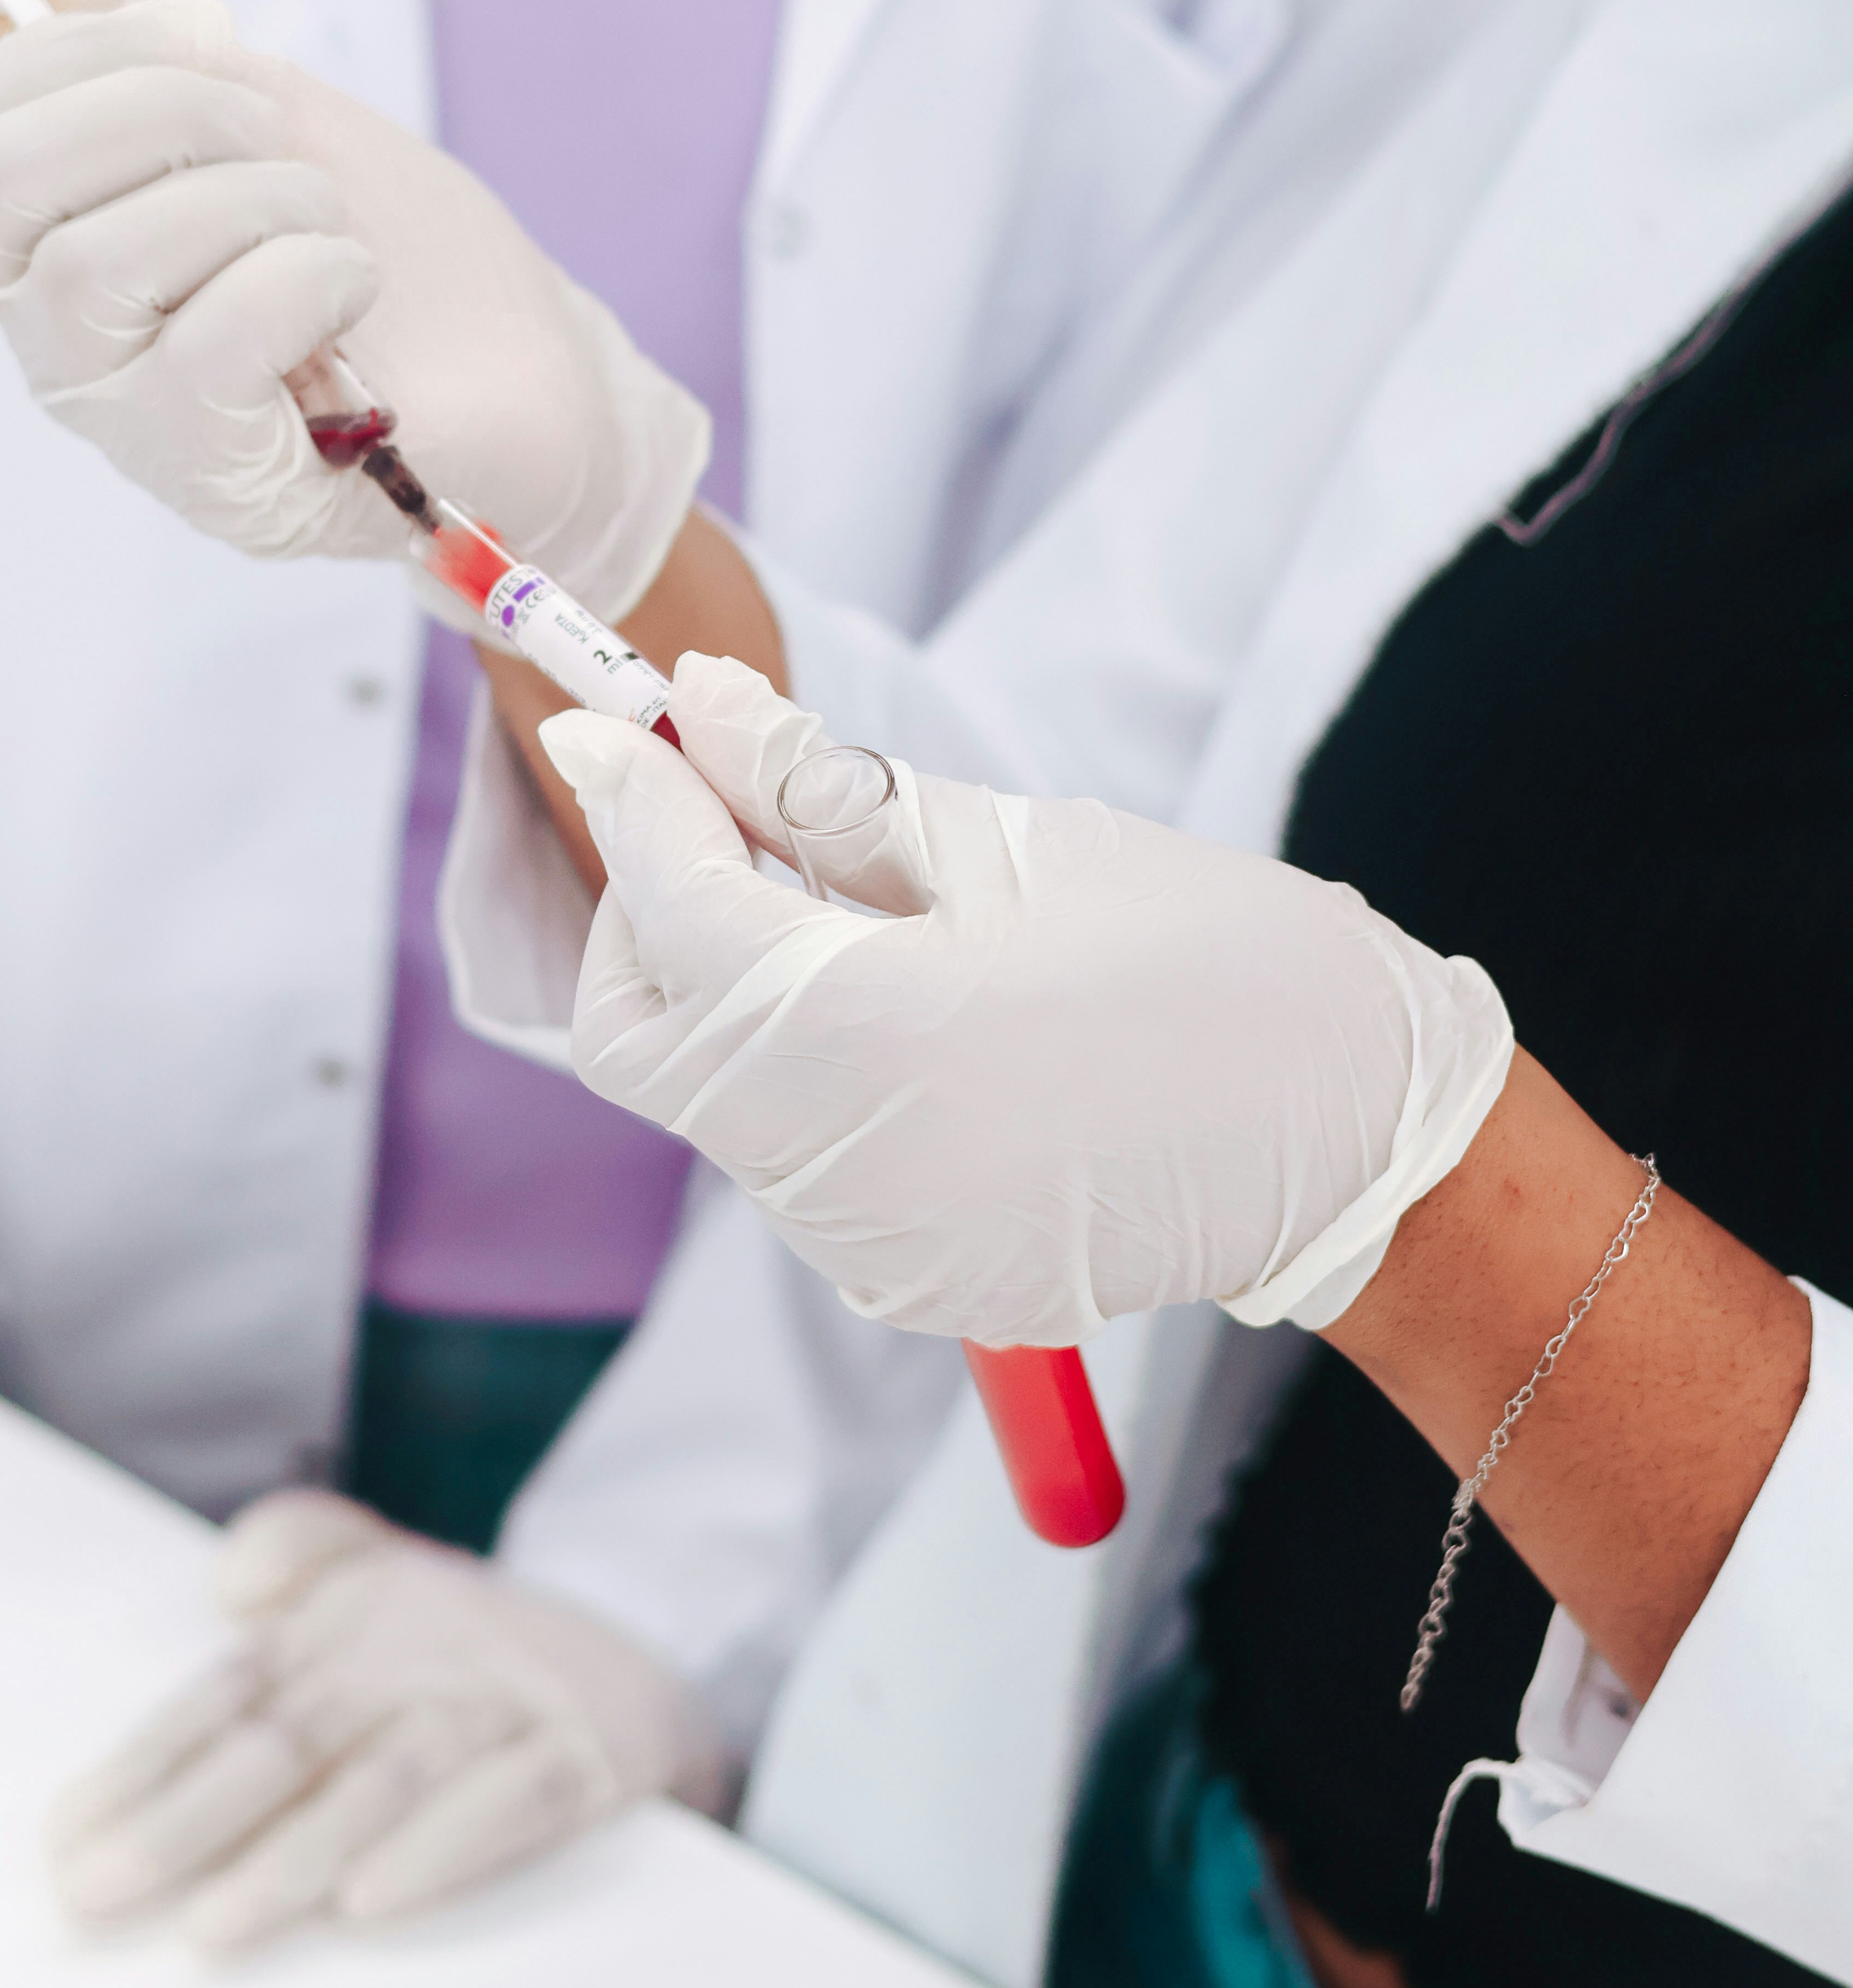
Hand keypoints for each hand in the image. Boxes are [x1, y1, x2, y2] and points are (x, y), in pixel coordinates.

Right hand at [0, 0, 710, 623]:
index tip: (201, 44)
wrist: (531, 362)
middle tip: (270, 136)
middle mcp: (57, 348)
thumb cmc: (383, 235)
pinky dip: (304, 275)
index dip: (68, 53)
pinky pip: (207, 344)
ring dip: (250, 196)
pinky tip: (353, 286)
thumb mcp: (244, 94)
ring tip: (327, 219)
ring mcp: (129, 425)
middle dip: (157, 109)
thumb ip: (102, 24)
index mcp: (44, 251)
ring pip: (98, 263)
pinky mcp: (222, 480)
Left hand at [46, 1490, 725, 1951]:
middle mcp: (421, 1654)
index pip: (228, 1696)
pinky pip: (514, 1801)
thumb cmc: (477, 1652)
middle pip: (289, 1740)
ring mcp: (507, 1703)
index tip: (62, 1842)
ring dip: (296, 1854)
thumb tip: (227, 1585)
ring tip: (214, 1924)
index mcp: (352, 1624)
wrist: (653, 1669)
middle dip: (185, 1821)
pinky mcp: (590, 1754)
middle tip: (96, 1896)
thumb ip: (301, 1547)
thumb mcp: (388, 1576)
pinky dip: (446, 1847)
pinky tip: (374, 1900)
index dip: (143, 1766)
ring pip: (388, 1780)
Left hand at [541, 658, 1513, 1344]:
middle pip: (640, 1033)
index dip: (635, 797)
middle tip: (723, 820)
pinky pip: (799, 1163)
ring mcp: (869, 1244)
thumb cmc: (1213, 963)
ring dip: (738, 992)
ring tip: (855, 910)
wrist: (1366, 1137)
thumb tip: (692, 707)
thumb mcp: (1009, 845)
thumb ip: (817, 786)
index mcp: (862, 1039)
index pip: (669, 905)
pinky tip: (909, 1013)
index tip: (622, 717)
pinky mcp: (910, 1280)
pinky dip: (810, 1074)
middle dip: (649, 915)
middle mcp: (837, 1169)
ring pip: (713, 1098)